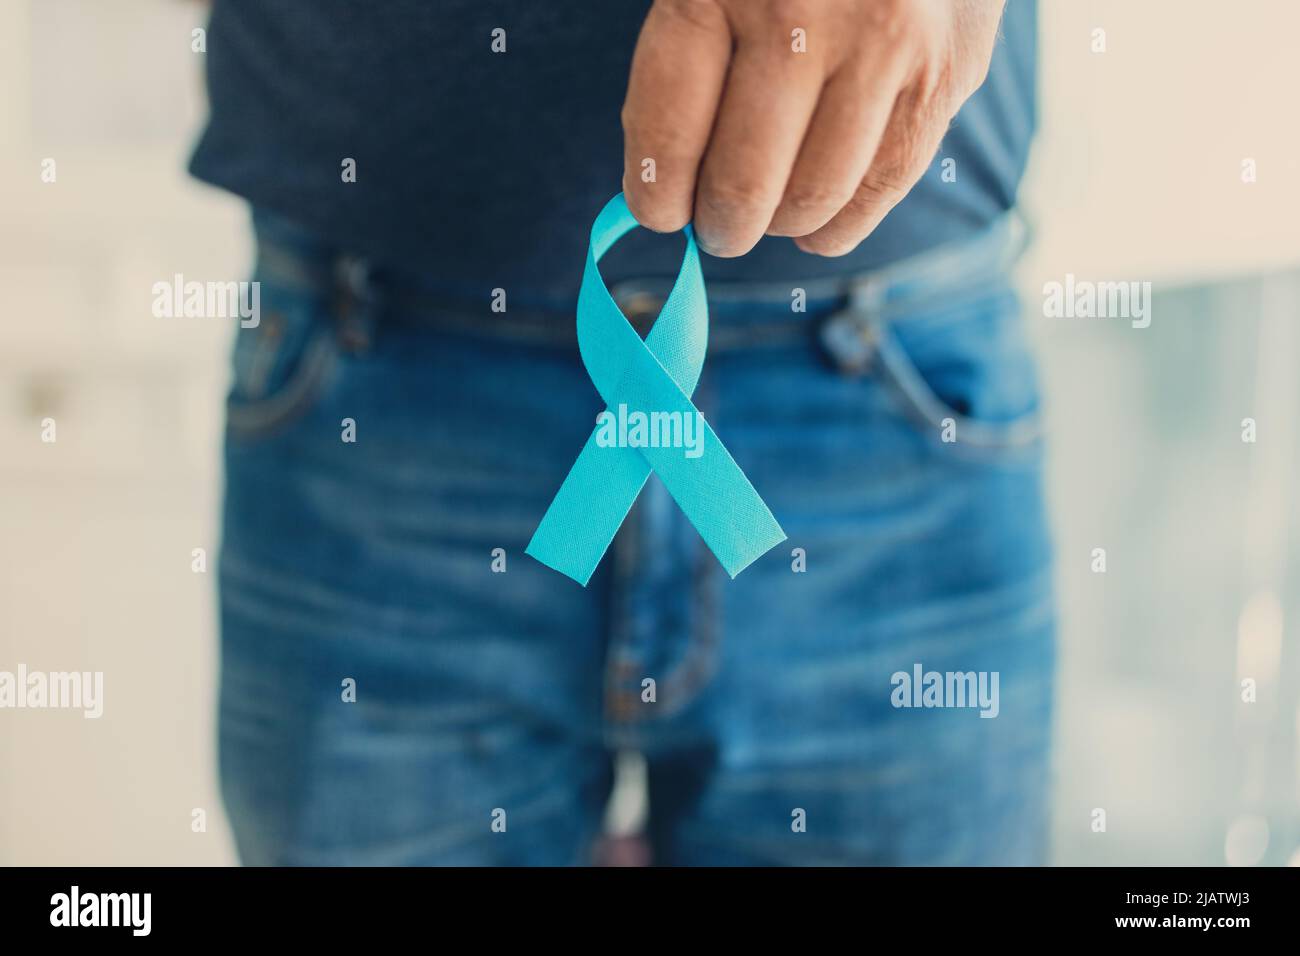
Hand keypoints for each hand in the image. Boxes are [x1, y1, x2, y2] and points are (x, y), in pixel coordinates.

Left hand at [621, 0, 1006, 256]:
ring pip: (812, 198)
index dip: (657, 190)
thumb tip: (666, 190)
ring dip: (777, 227)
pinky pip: (878, 191)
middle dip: (720, 225)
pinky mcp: (940, 77)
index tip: (660, 213)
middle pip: (744, 179)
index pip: (670, 123)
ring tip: (765, 218)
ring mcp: (881, 46)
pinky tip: (813, 227)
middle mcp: (803, 12)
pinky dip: (837, 228)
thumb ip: (690, 64)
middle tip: (715, 228)